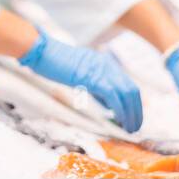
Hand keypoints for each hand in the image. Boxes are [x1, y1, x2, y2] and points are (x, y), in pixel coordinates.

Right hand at [19, 31, 143, 131]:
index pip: (127, 84)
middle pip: (132, 90)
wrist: (42, 51)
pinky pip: (113, 96)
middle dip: (136, 111)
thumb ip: (95, 85)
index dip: (133, 103)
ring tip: (129, 128)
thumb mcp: (80, 73)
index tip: (131, 118)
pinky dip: (120, 110)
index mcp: (105, 63)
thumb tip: (108, 104)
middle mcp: (107, 65)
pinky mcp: (93, 77)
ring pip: (127, 94)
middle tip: (134, 127)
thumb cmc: (54, 62)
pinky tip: (119, 120)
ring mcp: (101, 70)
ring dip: (131, 114)